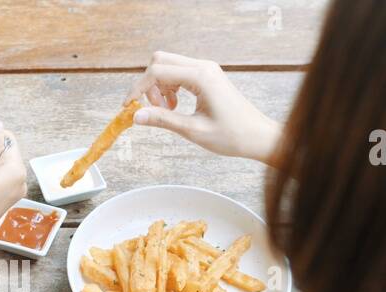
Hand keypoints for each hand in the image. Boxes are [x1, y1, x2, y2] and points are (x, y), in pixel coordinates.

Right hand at [125, 51, 281, 165]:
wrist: (257, 137)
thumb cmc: (232, 136)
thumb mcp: (192, 130)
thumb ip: (163, 120)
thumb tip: (136, 116)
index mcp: (201, 76)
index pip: (157, 71)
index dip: (138, 88)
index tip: (128, 107)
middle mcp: (203, 67)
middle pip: (160, 60)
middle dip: (148, 84)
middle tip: (153, 109)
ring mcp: (206, 69)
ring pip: (168, 65)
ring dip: (158, 86)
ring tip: (167, 110)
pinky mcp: (207, 76)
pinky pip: (179, 72)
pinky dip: (169, 87)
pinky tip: (175, 106)